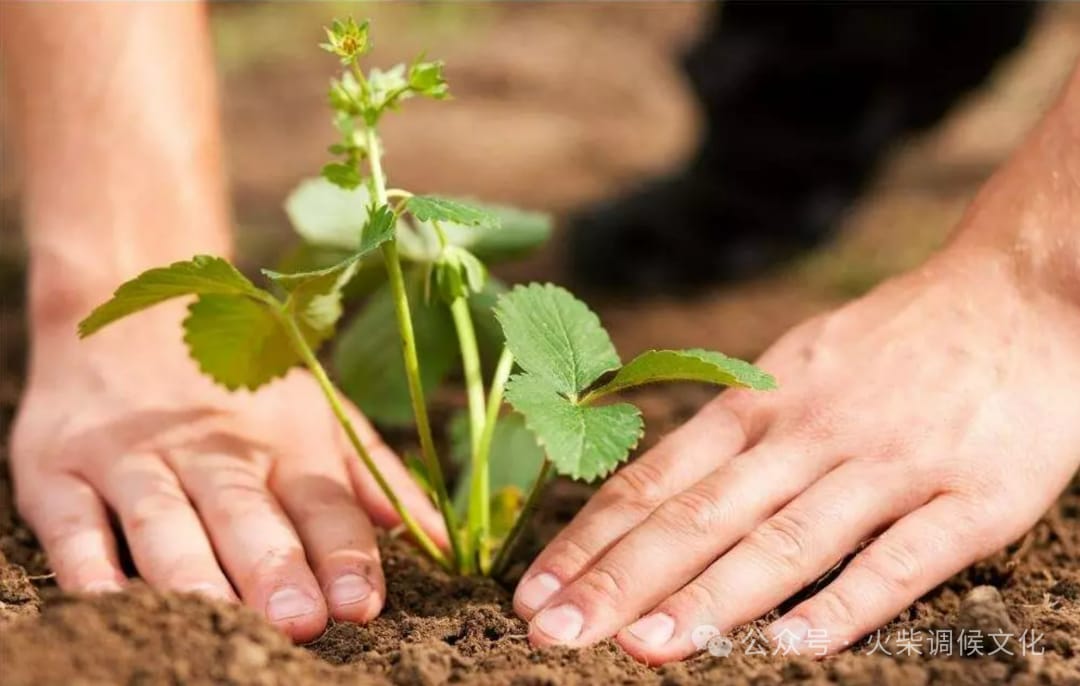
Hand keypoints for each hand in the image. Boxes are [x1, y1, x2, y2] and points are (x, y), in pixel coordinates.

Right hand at [11, 303, 445, 641]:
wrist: (131, 304)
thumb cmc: (241, 383)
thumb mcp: (316, 413)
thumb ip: (372, 476)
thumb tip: (436, 537)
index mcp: (284, 439)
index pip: (321, 502)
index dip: (344, 553)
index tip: (365, 604)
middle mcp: (213, 447)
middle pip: (247, 511)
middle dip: (276, 567)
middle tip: (303, 621)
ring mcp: (134, 456)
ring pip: (164, 518)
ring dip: (193, 571)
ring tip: (221, 619)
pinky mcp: (60, 468)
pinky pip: (74, 521)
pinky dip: (87, 561)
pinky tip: (109, 600)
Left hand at [513, 245, 1079, 661]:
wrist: (1022, 291)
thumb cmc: (897, 341)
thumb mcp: (796, 363)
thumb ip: (734, 429)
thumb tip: (654, 492)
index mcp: (762, 401)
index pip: (655, 479)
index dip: (590, 540)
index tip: (534, 591)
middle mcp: (810, 432)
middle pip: (700, 514)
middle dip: (621, 579)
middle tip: (554, 633)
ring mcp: (888, 464)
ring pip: (785, 540)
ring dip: (711, 597)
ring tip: (646, 648)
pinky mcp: (970, 497)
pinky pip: (901, 560)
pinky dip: (844, 604)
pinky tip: (790, 646)